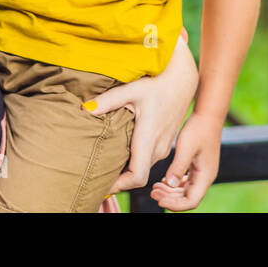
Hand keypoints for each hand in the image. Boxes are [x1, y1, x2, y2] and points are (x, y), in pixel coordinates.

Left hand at [86, 30, 197, 192]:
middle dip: (118, 181)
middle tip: (95, 178)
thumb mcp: (132, 89)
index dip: (119, 186)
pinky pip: (148, 161)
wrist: (182, 80)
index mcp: (149, 138)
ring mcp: (164, 147)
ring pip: (143, 169)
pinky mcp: (165, 144)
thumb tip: (85, 109)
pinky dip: (134, 163)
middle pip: (137, 176)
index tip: (101, 187)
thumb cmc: (157, 83)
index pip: (137, 177)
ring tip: (105, 167)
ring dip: (126, 172)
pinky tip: (120, 154)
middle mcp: (158, 148)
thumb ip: (108, 100)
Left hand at [148, 112, 221, 210]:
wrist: (208, 114)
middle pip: (188, 198)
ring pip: (186, 191)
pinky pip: (186, 181)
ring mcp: (203, 171)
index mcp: (206, 175)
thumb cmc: (198, 128)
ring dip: (171, 192)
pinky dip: (175, 184)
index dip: (174, 204)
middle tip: (153, 193)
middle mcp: (206, 176)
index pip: (191, 201)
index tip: (159, 200)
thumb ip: (178, 167)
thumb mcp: (186, 147)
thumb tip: (169, 185)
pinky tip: (163, 180)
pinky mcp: (198, 165)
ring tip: (155, 188)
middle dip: (170, 199)